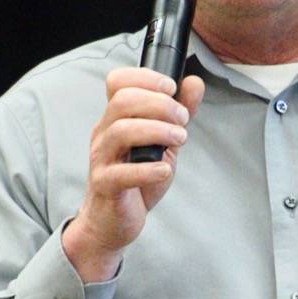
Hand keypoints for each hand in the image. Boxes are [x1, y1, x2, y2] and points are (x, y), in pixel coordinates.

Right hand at [62, 67, 205, 281]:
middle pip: (122, 101)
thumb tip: (195, 82)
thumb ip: (178, 114)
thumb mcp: (163, 143)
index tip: (172, 89)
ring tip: (179, 140)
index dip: (145, 77)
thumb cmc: (136, 180)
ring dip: (158, 131)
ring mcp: (102, 159)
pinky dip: (149, 169)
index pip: (117, 81)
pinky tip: (165, 170)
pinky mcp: (105, 185)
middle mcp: (105, 134)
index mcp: (115, 119)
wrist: (113, 221)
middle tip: (182, 120)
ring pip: (121, 131)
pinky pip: (122, 173)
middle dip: (160, 105)